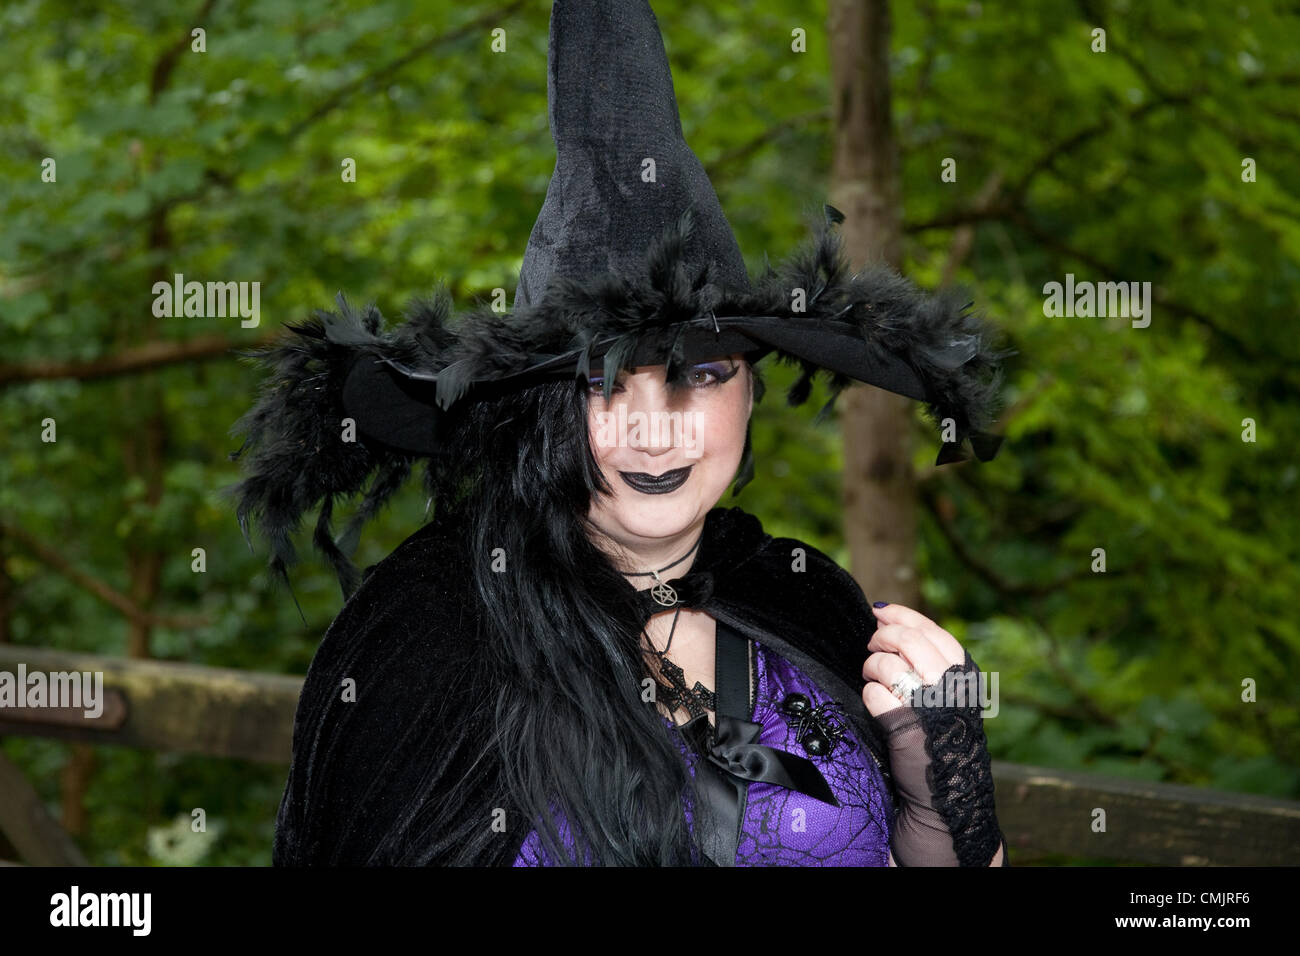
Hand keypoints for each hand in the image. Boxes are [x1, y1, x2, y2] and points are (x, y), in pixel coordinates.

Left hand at [861, 602, 1005, 866]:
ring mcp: (932, 714)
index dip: (906, 616)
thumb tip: (891, 625)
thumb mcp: (947, 708)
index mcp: (967, 683)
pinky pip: (877, 697)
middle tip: (871, 644)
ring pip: (892, 666)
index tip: (880, 610)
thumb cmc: (941, 756)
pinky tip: (873, 706)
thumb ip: (929, 672)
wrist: (946, 813)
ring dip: (873, 667)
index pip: (936, 634)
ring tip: (871, 677)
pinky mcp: (908, 735)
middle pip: (912, 642)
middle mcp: (955, 695)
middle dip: (884, 637)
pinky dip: (869, 697)